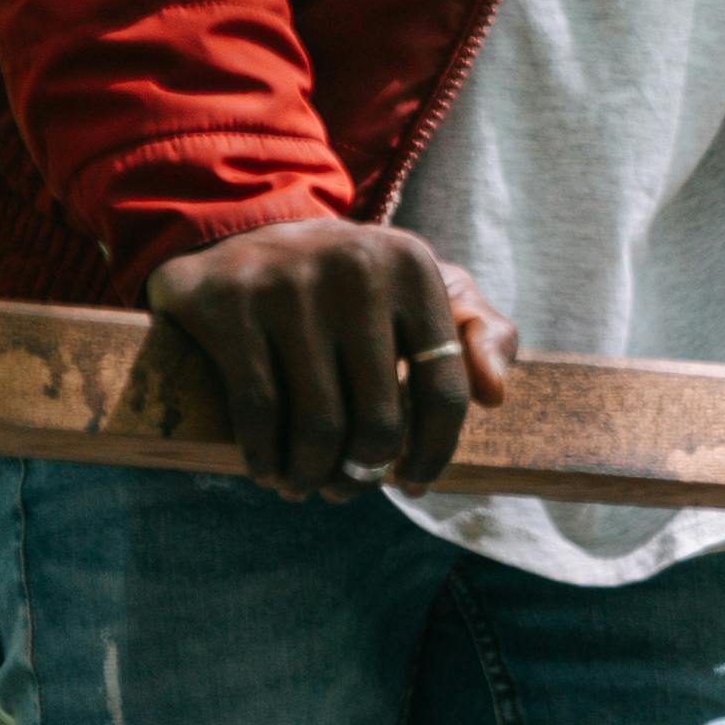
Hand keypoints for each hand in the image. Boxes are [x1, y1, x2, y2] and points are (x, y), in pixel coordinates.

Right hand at [146, 219, 513, 499]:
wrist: (244, 237)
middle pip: (378, 418)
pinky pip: (259, 410)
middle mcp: (357, 270)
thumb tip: (494, 394)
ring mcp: (289, 286)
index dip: (435, 450)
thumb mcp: (422, 289)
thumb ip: (478, 333)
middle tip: (348, 487)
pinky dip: (267, 457)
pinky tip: (270, 470)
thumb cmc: (352, 283)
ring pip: (318, 424)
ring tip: (309, 484)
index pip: (442, 387)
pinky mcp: (230, 305)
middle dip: (365, 472)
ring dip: (314, 473)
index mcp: (413, 268)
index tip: (416, 482)